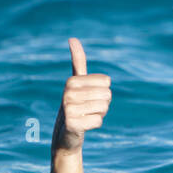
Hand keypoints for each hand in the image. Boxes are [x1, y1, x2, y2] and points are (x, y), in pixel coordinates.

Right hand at [53, 38, 110, 153]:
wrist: (65, 134)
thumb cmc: (76, 105)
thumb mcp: (77, 82)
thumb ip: (77, 61)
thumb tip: (72, 38)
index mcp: (71, 81)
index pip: (106, 82)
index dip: (102, 92)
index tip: (89, 97)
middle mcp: (67, 93)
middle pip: (107, 95)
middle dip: (102, 104)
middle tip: (88, 109)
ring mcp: (68, 109)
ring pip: (103, 108)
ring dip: (99, 114)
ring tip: (85, 116)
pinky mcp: (72, 124)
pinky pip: (98, 121)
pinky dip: (95, 125)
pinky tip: (84, 125)